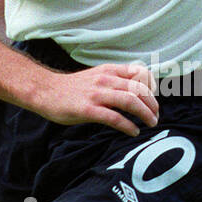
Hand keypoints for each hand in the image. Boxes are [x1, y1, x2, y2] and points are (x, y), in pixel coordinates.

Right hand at [36, 61, 158, 136]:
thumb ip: (114, 81)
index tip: (154, 100)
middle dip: (152, 104)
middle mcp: (105, 79)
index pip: (139, 74)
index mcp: (109, 71)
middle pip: (138, 89)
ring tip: (151, 123)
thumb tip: (135, 92)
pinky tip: (133, 131)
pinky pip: (114, 118)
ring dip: (145, 114)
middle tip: (156, 116)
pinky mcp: (88, 110)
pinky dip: (128, 125)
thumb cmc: (71, 88)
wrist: (45, 91)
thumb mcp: (96, 76)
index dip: (151, 87)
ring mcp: (96, 94)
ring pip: (130, 101)